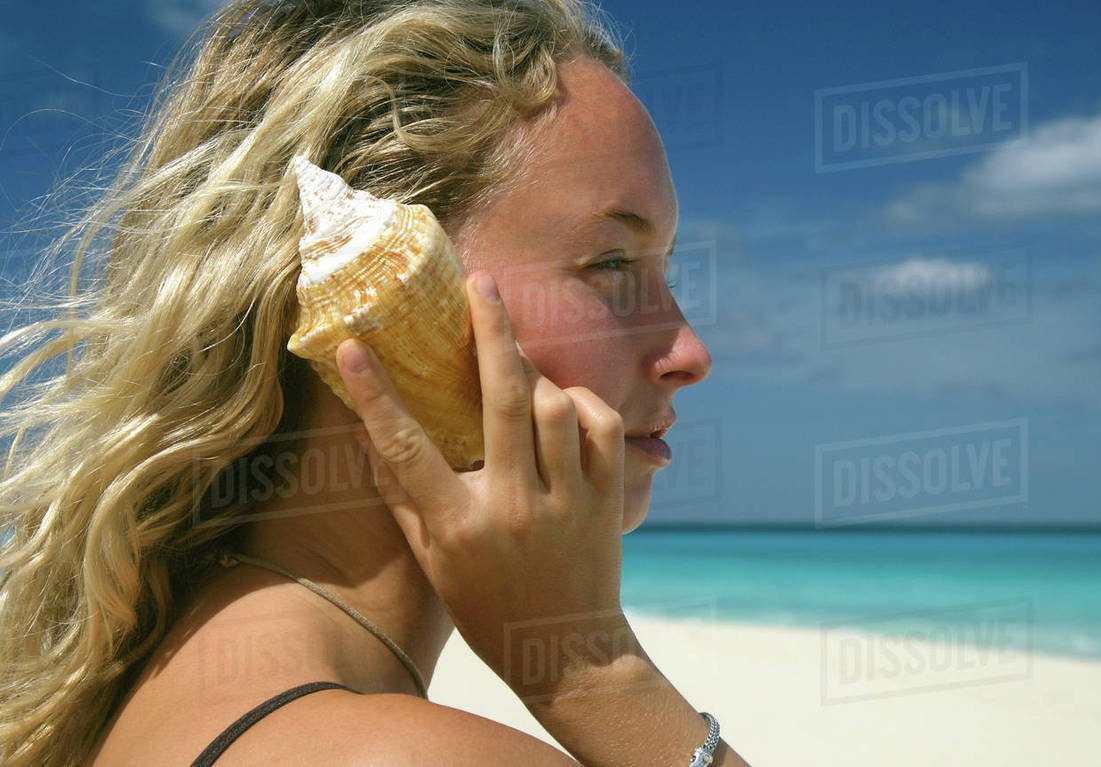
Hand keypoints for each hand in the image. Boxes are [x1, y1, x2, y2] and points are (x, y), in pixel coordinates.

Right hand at [335, 270, 630, 697]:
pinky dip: (582, 403)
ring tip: (518, 367)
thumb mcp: (434, 562)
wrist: (568, 649)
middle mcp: (514, 508)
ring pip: (556, 404)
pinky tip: (563, 407)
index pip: (405, 448)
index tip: (353, 345)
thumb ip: (405, 498)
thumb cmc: (488, 606)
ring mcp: (568, 501)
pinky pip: (600, 424)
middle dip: (491, 329)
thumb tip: (370, 435)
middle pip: (501, 398)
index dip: (374, 393)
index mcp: (460, 527)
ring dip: (536, 374)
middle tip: (482, 282)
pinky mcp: (608, 498)